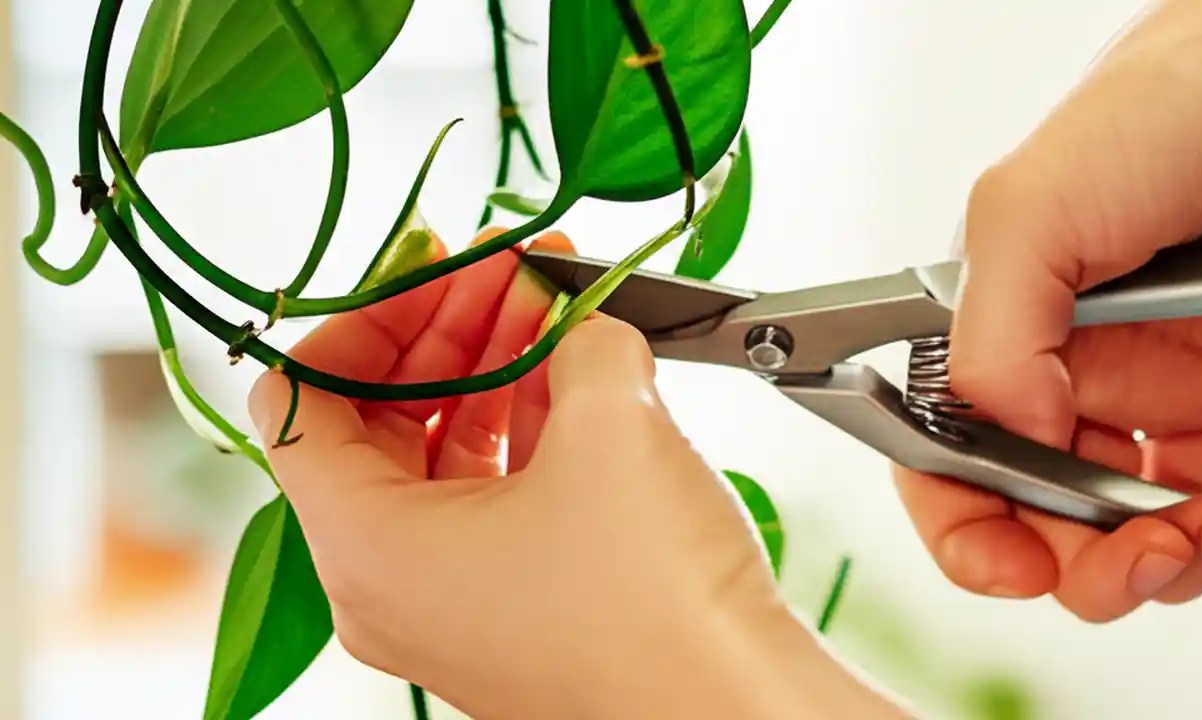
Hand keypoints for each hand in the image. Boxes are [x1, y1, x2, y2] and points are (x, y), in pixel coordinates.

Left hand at [249, 229, 907, 718]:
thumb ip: (578, 340)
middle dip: (446, 331)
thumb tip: (578, 316)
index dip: (366, 317)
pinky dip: (525, 428)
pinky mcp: (514, 609)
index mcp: (366, 549)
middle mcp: (390, 586)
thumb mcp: (612, 428)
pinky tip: (574, 374)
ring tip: (551, 307)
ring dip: (493, 371)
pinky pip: (491, 498)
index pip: (302, 402)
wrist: (741, 717)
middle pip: (375, 423)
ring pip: (440, 457)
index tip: (430, 267)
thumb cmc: (658, 610)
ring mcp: (453, 604)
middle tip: (505, 271)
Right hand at [893, 0, 1201, 621]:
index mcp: (971, 329)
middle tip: (1107, 563)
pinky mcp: (1198, 400)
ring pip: (1094, 527)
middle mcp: (1038, 369)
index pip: (931, 455)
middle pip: (1015, 511)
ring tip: (1174, 543)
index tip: (1006, 563)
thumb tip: (1006, 432)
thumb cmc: (1149, 114)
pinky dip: (1191, 539)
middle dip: (1056, 562)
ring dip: (1130, 563)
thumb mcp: (1028, 206)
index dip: (958, 524)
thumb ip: (991, 330)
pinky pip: (1177, 503)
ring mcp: (1117, 391)